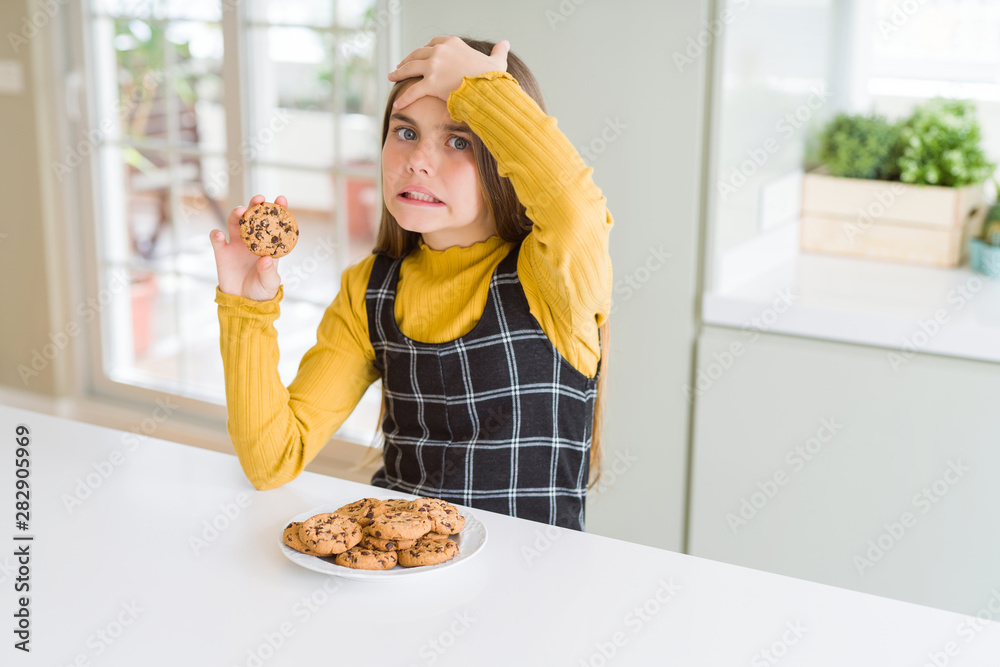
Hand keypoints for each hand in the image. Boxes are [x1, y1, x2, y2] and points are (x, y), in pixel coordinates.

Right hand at [209, 194, 285, 300]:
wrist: (243, 302)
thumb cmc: (262, 291)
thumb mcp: (270, 283)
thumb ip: (269, 272)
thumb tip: (266, 259)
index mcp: (268, 245)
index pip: (275, 224)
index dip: (278, 210)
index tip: (281, 199)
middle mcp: (252, 240)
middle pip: (253, 218)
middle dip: (255, 206)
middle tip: (259, 199)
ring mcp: (236, 244)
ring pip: (235, 223)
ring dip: (237, 214)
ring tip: (240, 211)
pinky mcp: (222, 252)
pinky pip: (217, 240)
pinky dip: (216, 234)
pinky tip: (219, 234)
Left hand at [388, 36, 508, 109]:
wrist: (489, 89)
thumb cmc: (493, 78)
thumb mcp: (497, 61)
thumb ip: (499, 52)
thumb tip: (505, 43)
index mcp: (453, 44)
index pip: (434, 42)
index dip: (426, 49)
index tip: (421, 54)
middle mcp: (440, 51)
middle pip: (418, 53)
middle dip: (408, 59)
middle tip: (400, 66)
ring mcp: (434, 66)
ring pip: (411, 67)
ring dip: (399, 73)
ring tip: (392, 77)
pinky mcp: (430, 84)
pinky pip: (413, 91)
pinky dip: (404, 98)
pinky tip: (397, 104)